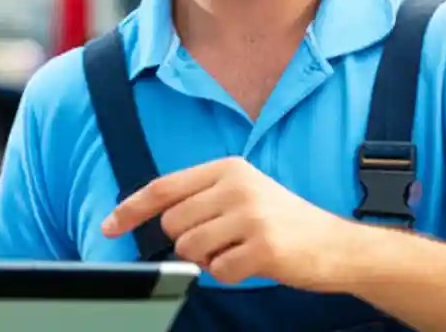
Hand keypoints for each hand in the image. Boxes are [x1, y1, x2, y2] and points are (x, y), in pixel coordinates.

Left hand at [101, 156, 361, 291]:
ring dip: (209, 259)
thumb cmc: (282, 222)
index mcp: (228, 169)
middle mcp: (237, 187)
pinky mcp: (264, 247)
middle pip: (173, 224)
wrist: (337, 246)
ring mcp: (251, 216)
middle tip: (222, 240)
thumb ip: (200, 199)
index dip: (130, 208)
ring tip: (239, 250)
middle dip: (187, 241)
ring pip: (191, 249)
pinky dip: (230, 275)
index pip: (163, 187)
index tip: (108, 225)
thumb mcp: (242, 194)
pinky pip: (218, 271)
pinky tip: (254, 263)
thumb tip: (149, 217)